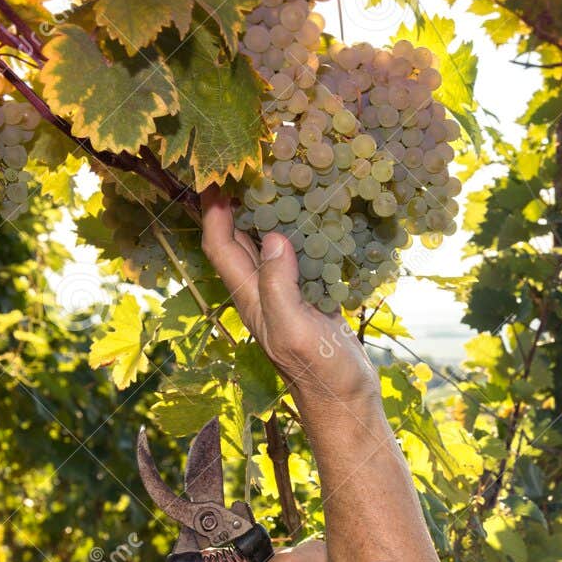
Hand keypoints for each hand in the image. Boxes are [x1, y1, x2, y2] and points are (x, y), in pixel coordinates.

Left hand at [200, 188, 375, 404]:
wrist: (348, 400)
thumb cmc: (320, 372)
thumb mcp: (295, 329)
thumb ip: (279, 286)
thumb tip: (273, 237)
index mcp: (251, 297)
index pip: (219, 245)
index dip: (212, 210)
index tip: (217, 174)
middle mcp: (263, 290)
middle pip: (240, 238)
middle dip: (239, 201)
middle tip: (253, 162)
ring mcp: (288, 293)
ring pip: (270, 243)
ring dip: (272, 211)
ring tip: (285, 175)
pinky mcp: (313, 295)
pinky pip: (301, 254)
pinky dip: (304, 230)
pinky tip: (320, 212)